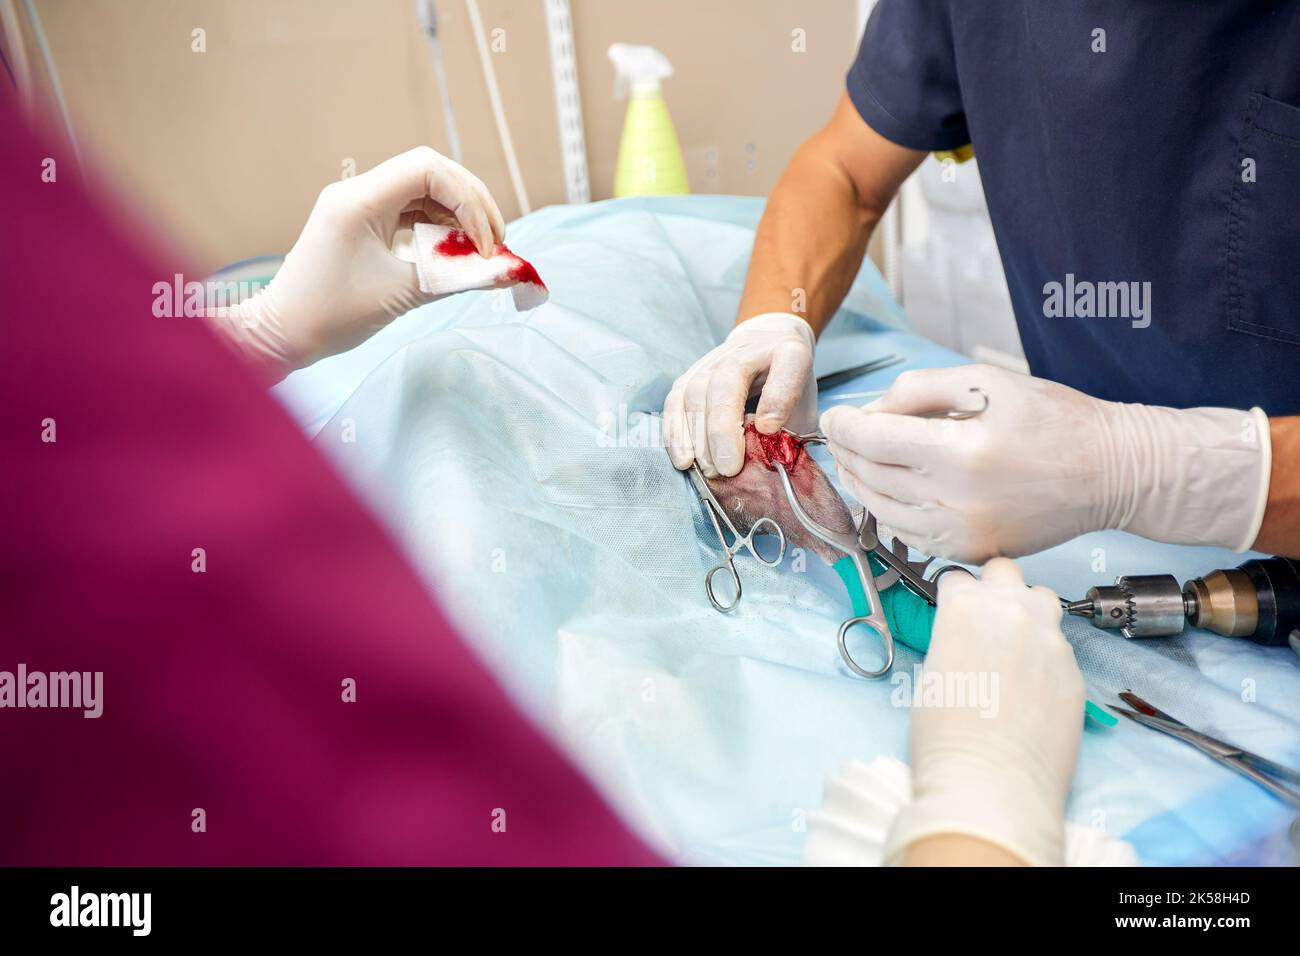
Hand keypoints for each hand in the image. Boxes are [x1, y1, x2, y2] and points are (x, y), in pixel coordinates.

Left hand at [209, 147, 504, 377]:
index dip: (468, 201)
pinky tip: (454, 250)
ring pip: (423, 190)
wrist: (283, 334)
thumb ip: (456, 277)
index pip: (428, 169)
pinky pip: (409, 210)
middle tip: (496, 243)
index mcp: (360, 199)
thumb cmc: (332, 316)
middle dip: (471, 204)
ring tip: (480, 250)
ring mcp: (358, 204)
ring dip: (457, 215)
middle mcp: (358, 191)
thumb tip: (505, 273)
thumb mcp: (402, 296)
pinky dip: (438, 226)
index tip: (484, 245)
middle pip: (431, 173)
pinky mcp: (362, 222)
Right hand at [663, 312, 816, 476]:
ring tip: (708, 469)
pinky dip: (676, 432)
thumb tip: (773, 463)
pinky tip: (684, 459)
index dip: (778, 396)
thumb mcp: (805, 406)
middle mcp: (748, 349)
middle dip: (723, 429)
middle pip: (726, 381)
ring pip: (694, 391)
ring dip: (697, 436)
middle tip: (728, 469)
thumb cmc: (786, 384)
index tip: (770, 428)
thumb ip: (794, 431)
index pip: (787, 364)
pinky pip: (675, 401)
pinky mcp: (690, 373)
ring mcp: (714, 358)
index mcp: (788, 352)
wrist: (766, 344)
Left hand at [819, 364, 1269, 562]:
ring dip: (860, 482)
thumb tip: (868, 411)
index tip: (835, 415)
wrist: (1109, 472)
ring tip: (857, 459)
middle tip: (843, 434)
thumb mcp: (985, 381)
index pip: (873, 440)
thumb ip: (917, 390)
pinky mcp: (969, 552)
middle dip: (847, 452)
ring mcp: (962, 534)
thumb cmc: (1053, 419)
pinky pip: (907, 534)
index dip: (844, 426)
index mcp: (961, 451)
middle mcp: (957, 500)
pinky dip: (886, 510)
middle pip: (871, 475)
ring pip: (881, 510)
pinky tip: (886, 489)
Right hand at [885, 558, 1082, 866]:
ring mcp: (1050, 640)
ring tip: (1014, 643)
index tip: (949, 610)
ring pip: (1043, 598)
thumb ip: (952, 638)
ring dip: (1026, 610)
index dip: (951, 595)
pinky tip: (1032, 685)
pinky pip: (1060, 645)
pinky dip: (1045, 653)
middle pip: (1005, 571)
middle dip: (992, 587)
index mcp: (965, 608)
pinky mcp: (1075, 671)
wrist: (993, 784)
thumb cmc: (945, 738)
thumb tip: (963, 637)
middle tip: (982, 617)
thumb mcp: (931, 674)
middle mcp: (1012, 612)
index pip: (957, 578)